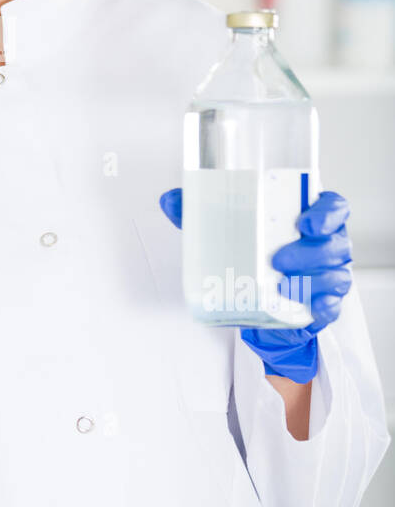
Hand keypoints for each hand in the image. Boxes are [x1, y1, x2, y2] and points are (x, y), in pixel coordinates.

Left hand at [159, 187, 352, 383]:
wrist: (256, 300)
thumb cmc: (250, 253)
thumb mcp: (225, 230)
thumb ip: (200, 211)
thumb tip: (170, 199)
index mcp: (309, 218)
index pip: (334, 207)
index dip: (327, 212)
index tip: (306, 221)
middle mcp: (325, 245)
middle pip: (334, 243)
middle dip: (310, 252)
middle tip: (277, 260)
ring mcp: (328, 275)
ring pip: (336, 275)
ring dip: (313, 280)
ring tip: (281, 286)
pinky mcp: (324, 305)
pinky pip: (332, 307)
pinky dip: (322, 307)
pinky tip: (307, 307)